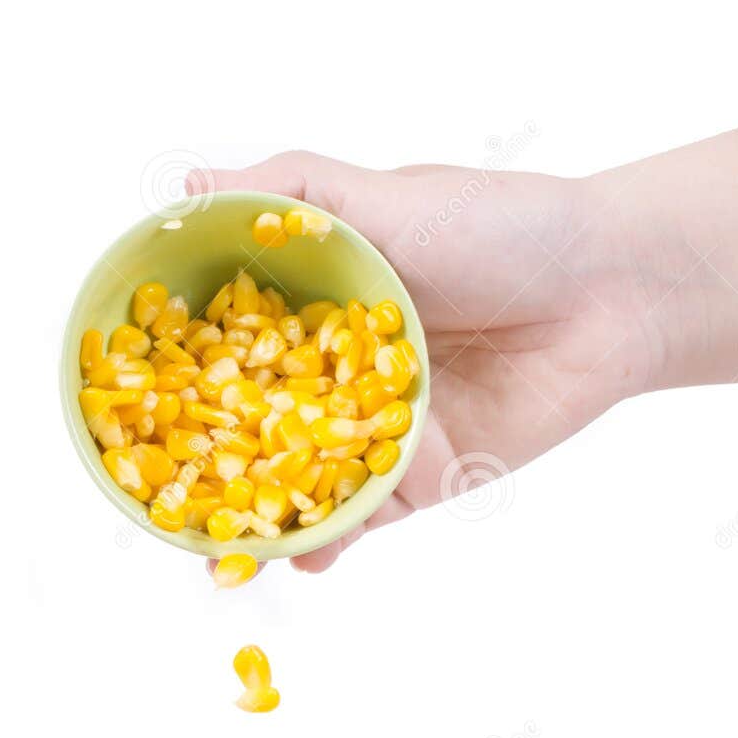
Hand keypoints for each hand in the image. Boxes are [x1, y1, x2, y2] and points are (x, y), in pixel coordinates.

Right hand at [192, 152, 660, 570]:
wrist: (613, 287)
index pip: (226, 342)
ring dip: (257, 518)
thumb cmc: (505, 226)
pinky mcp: (424, 473)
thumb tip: (190, 183)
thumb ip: (291, 193)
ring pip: (302, 480)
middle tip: (154, 496)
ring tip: (214, 550)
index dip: (177, 372)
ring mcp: (376, 427)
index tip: (124, 400)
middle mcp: (335, 370)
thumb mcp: (388, 194)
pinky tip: (304, 554)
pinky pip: (367, 513)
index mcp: (316, 301)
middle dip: (205, 463)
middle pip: (253, 424)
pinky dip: (332, 539)